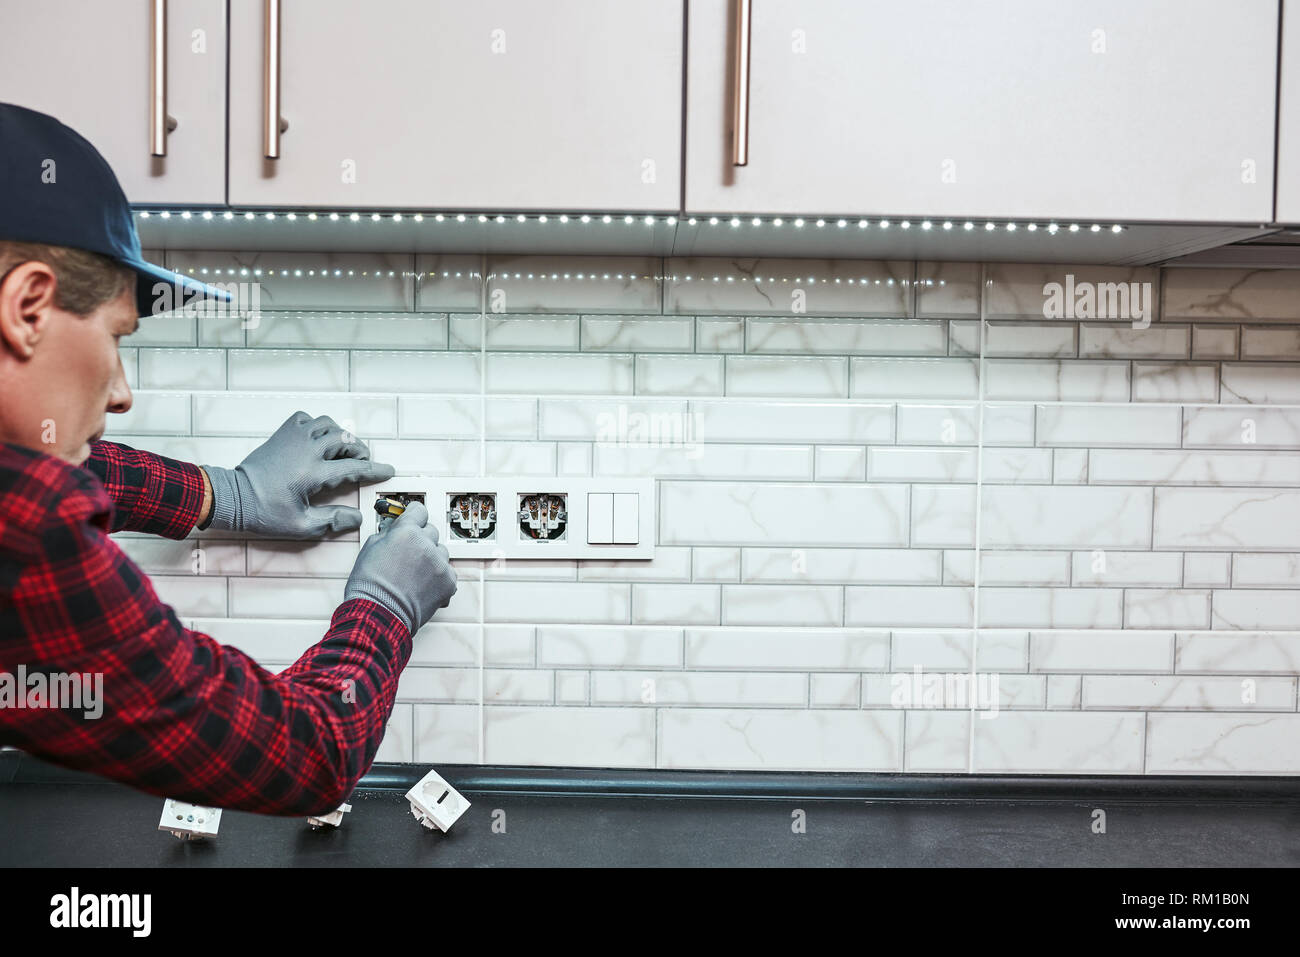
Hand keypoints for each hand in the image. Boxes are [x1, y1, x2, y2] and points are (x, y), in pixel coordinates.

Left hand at [202, 411, 393, 537]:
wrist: (233, 497)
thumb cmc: (264, 513)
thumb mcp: (300, 525)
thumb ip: (331, 520)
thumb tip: (356, 518)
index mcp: (313, 473)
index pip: (354, 467)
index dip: (374, 470)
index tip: (387, 471)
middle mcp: (307, 450)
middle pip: (345, 439)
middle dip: (359, 449)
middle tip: (362, 461)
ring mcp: (294, 437)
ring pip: (328, 424)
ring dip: (340, 435)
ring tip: (342, 449)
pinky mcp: (283, 433)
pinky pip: (307, 419)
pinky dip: (317, 425)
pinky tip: (317, 439)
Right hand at [344, 500, 455, 633]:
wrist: (379, 616)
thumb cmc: (370, 587)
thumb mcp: (370, 548)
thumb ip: (388, 533)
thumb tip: (395, 528)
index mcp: (406, 532)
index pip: (419, 510)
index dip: (414, 516)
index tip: (413, 519)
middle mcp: (426, 545)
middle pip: (431, 531)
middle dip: (420, 539)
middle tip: (407, 554)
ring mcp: (439, 564)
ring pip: (440, 552)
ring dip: (430, 558)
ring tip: (413, 573)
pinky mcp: (448, 582)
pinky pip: (447, 571)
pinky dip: (438, 577)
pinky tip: (422, 585)